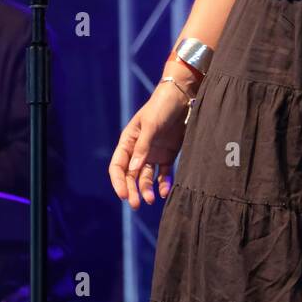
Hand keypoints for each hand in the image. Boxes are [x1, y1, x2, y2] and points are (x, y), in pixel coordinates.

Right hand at [108, 84, 190, 209]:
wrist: (183, 96)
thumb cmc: (162, 106)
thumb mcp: (151, 125)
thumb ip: (143, 147)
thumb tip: (133, 169)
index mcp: (128, 141)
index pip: (118, 166)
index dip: (118, 182)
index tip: (123, 195)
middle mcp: (139, 150)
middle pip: (130, 175)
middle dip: (131, 190)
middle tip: (136, 205)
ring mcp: (153, 153)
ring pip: (145, 177)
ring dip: (146, 189)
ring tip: (152, 200)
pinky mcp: (168, 155)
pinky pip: (163, 173)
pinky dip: (163, 183)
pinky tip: (164, 191)